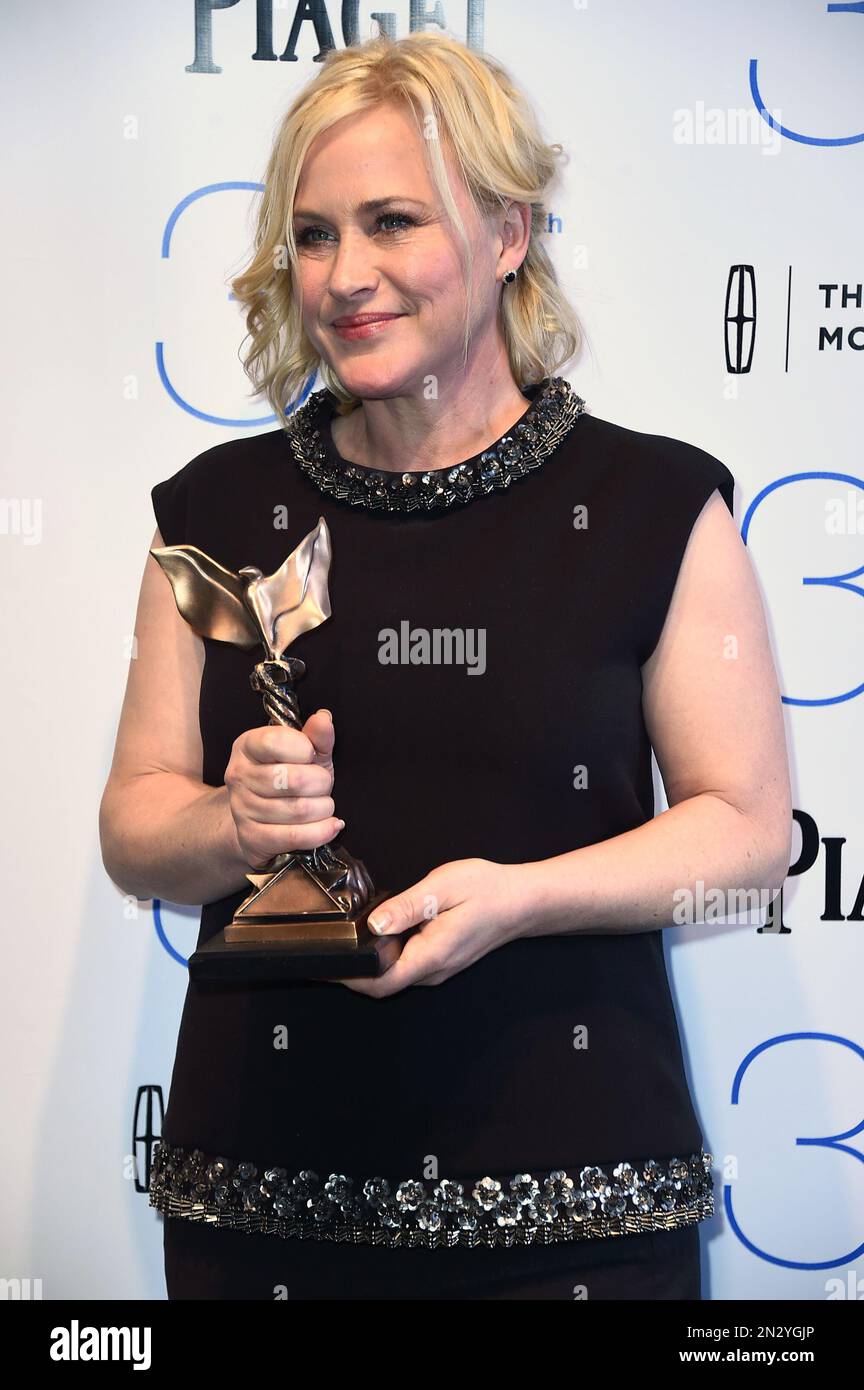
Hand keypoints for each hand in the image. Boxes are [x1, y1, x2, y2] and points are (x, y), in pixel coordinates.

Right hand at [224, 709, 341, 868]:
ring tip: (325, 805)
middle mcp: (238, 775)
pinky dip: (321, 832)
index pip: (276, 742)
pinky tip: (331, 826)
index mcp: (248, 746)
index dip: (305, 749)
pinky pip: (294, 836)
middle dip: (321, 783)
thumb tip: (324, 719)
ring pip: (298, 810)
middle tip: (324, 785)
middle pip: (293, 779)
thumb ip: (317, 736)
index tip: (312, 756)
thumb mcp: (306, 754)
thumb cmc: (288, 780)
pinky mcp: (252, 838)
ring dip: (324, 808)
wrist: (261, 821)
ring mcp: (242, 809)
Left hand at [328, 857, 531, 996]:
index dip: (348, 979)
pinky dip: (384, 956)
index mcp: (431, 955)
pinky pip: (405, 965)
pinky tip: (374, 934)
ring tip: (341, 941)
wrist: (522, 901)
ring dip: (367, 964)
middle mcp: (433, 970)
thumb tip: (373, 925)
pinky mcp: (441, 959)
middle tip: (322, 951)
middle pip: (382, 984)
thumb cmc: (487, 890)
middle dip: (350, 973)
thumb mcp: (443, 888)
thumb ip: (406, 907)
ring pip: (393, 975)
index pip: (380, 982)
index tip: (322, 966)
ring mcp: (438, 968)